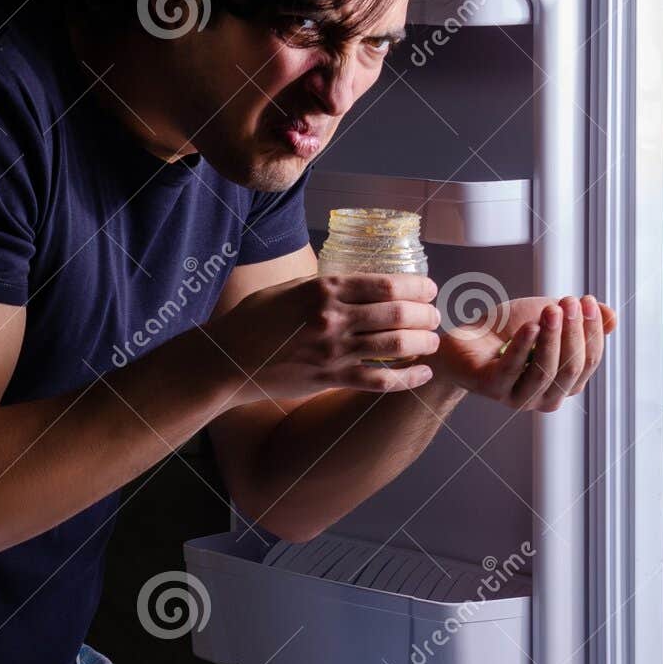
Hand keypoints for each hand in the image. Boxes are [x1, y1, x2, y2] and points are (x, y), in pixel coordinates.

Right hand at [206, 272, 441, 403]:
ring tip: (432, 343)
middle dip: (426, 315)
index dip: (417, 286)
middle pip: (398, 314)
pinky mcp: (328, 378)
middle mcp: (332, 317)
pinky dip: (406, 377)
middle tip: (435, 316)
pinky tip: (422, 374)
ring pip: (394, 346)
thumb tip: (363, 284)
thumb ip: (326, 285)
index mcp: (324, 287)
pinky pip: (378, 380)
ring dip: (423, 344)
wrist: (227, 359)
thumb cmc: (256, 319)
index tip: (429, 289)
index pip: (386, 283)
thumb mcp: (291, 288)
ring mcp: (332, 350)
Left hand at [426, 294, 615, 409]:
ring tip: (551, 310)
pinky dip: (523, 347)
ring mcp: (519, 398)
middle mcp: (546, 398)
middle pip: (571, 369)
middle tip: (569, 302)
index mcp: (565, 384)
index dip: (592, 332)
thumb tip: (613, 317)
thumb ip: (581, 319)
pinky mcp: (492, 389)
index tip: (586, 301)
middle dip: (574, 333)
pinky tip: (529, 326)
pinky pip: (512, 370)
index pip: (589, 362)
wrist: (467, 338)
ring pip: (545, 372)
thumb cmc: (511, 331)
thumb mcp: (551, 318)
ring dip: (552, 338)